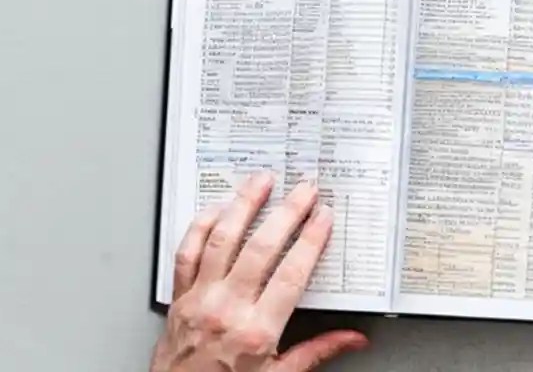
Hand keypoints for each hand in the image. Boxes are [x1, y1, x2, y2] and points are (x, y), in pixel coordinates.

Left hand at [150, 173, 368, 371]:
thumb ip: (317, 351)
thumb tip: (353, 339)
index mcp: (257, 331)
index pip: (291, 274)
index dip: (311, 241)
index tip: (323, 217)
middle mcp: (227, 310)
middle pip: (260, 248)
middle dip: (287, 212)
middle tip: (304, 189)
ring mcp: (200, 299)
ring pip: (222, 240)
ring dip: (244, 205)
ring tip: (261, 181)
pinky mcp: (179, 296)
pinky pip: (188, 251)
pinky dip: (202, 225)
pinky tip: (219, 208)